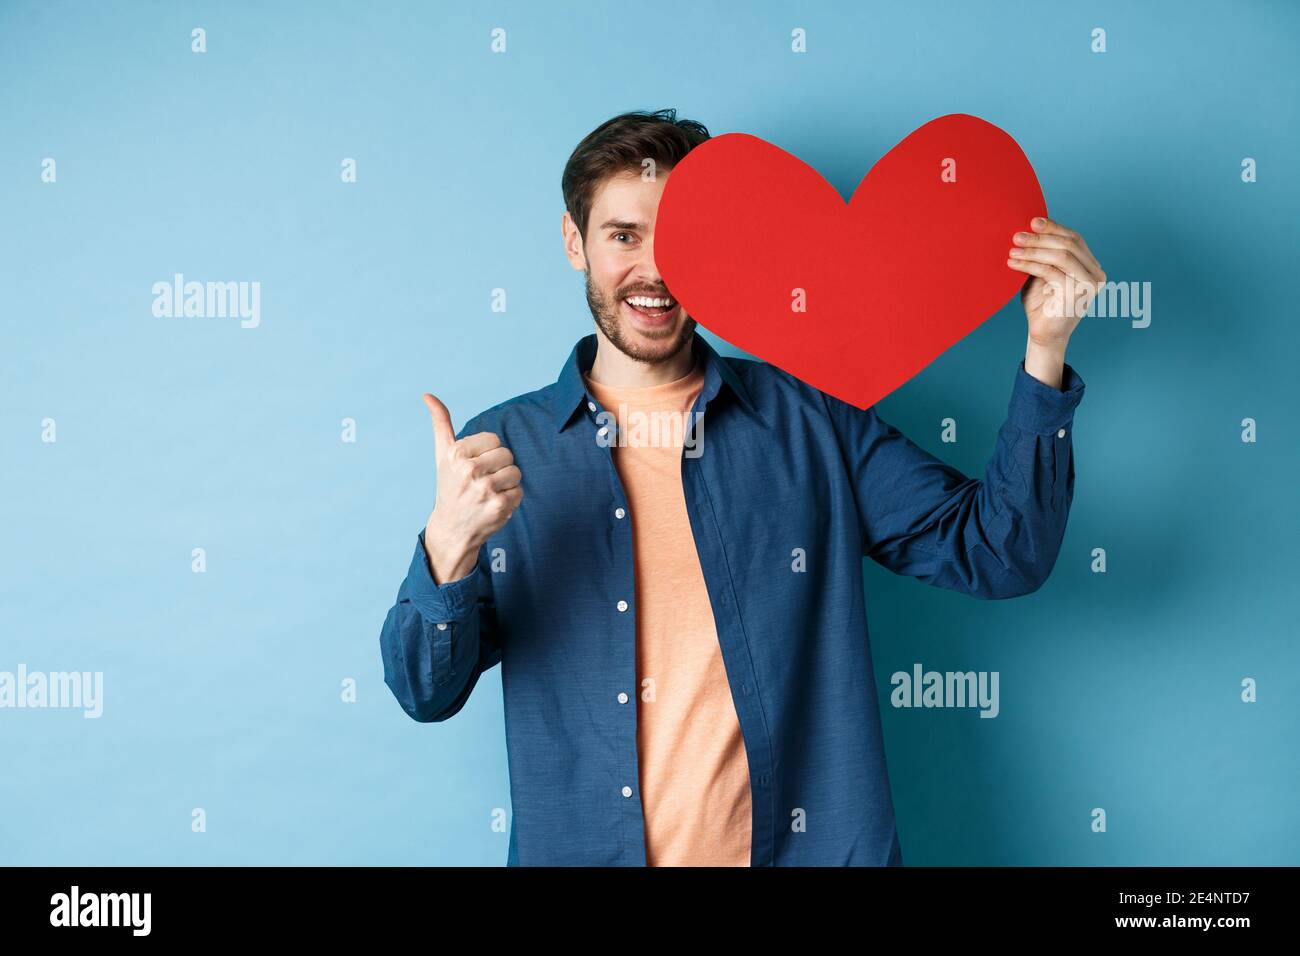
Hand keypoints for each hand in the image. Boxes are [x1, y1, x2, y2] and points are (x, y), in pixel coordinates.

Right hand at [421, 393, 522, 583]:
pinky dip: (510, 499)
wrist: (451, 529)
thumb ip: (440, 423)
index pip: (494, 439)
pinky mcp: (499, 506)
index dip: (488, 453)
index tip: (474, 467)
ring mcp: (485, 489)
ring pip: (516, 472)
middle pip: (507, 454)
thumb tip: (427, 394)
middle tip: (482, 482)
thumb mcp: (442, 454)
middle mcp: (469, 470)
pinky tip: (493, 505)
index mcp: (456, 454)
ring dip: (506, 484)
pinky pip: (520, 491)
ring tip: (488, 493)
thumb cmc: (449, 486)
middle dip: (499, 467)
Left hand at [1007, 216, 1105, 348]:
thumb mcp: (1042, 274)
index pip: (1074, 239)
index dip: (1054, 227)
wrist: (1042, 335)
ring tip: (1013, 249)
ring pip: (1061, 256)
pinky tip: (1014, 263)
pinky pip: (1050, 272)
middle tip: (1017, 236)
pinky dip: (1030, 264)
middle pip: (1069, 245)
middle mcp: (1096, 274)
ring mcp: (1089, 285)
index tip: (1032, 221)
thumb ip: (1043, 254)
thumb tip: (1028, 228)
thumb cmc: (1041, 305)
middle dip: (1041, 237)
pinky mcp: (1076, 295)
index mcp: (1091, 266)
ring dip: (1034, 250)